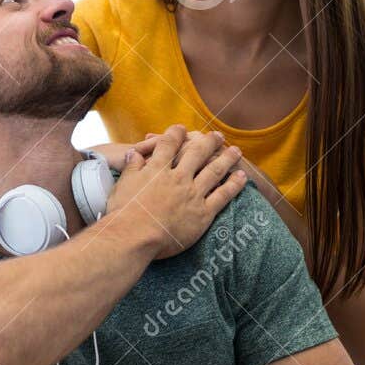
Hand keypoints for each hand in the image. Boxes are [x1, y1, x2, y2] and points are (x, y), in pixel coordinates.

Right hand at [104, 125, 245, 259]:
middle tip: (217, 136)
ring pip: (214, 170)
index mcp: (157, 169)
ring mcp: (192, 194)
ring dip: (226, 158)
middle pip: (197, 153)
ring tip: (236, 150)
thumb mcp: (123, 185)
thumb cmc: (122, 213)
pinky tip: (241, 176)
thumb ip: (132, 167)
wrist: (133, 236)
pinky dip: (233, 185)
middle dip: (208, 142)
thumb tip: (133, 154)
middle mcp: (178, 177)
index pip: (168, 144)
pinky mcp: (203, 213)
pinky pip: (223, 196)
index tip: (181, 128)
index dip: (176, 133)